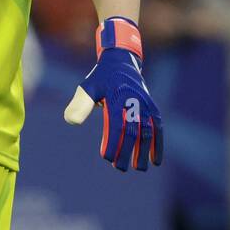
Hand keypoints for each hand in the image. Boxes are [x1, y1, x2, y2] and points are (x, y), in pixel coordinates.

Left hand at [64, 16, 162, 171]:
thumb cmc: (101, 78)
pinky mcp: (153, 107)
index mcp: (117, 97)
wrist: (121, 61)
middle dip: (127, 151)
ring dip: (144, 151)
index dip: (112, 142)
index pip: (115, 124)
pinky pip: (158, 127)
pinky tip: (155, 160)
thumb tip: (71, 121)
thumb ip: (79, 104)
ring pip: (148, 131)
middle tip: (120, 168)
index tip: (106, 158)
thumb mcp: (87, 88)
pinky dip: (158, 144)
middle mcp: (134, 101)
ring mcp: (146, 104)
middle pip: (132, 131)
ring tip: (138, 168)